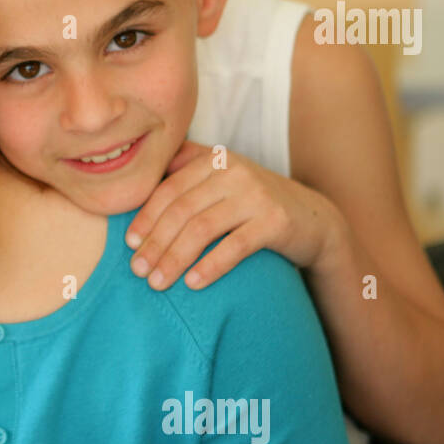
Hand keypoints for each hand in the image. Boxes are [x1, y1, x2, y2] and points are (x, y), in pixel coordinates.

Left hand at [126, 140, 344, 290]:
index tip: (129, 245)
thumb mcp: (221, 181)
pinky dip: (210, 266)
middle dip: (155, 243)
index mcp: (213, 160)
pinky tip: (192, 283)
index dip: (146, 218)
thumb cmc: (252, 203)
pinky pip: (234, 246)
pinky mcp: (275, 221)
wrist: (313, 218)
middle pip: (181, 210)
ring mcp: (256, 195)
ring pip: (202, 228)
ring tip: (157, 283)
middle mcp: (233, 172)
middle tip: (138, 271)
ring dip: (174, 259)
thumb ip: (184, 172)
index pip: (169, 189)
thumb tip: (135, 183)